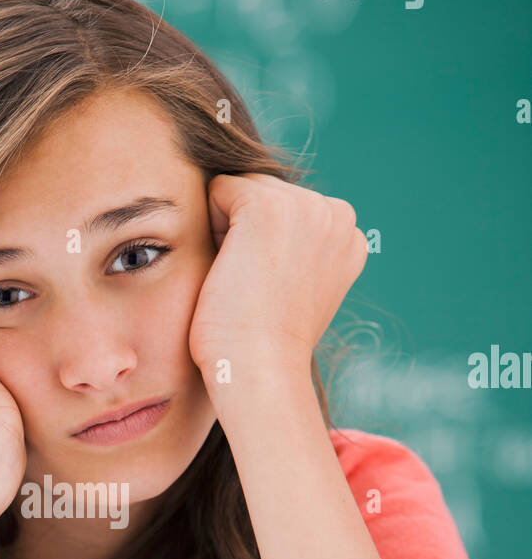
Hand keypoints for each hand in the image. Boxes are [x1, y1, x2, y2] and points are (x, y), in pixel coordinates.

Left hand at [188, 173, 367, 379]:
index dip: (264, 246)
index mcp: (348, 236)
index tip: (271, 289)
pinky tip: (229, 267)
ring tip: (244, 278)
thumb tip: (273, 234)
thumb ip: (300, 253)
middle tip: (254, 286)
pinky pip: (218, 189)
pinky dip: (210, 225)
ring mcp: (306, 206)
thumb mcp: (301, 291)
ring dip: (229, 229)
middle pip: (265, 193)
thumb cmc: (266, 344)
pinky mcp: (268, 206)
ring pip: (243, 190)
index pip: (287, 211)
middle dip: (247, 231)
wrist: (260, 369)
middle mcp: (337, 214)